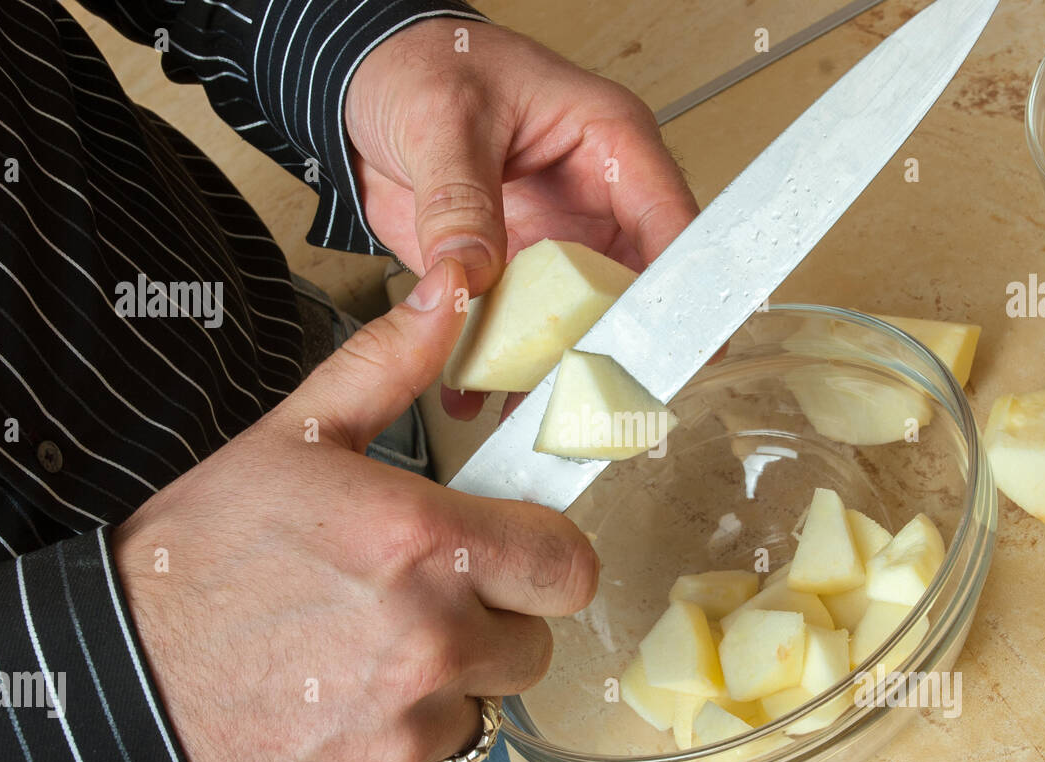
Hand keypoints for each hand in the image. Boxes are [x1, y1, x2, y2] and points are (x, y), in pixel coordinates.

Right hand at [111, 260, 598, 761]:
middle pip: (535, 640)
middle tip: (425, 600)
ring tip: (365, 650)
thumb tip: (454, 291)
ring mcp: (407, 723)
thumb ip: (392, 366)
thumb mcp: (294, 439)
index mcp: (421, 542)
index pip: (568, 567)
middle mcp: (429, 637)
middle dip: (496, 619)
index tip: (510, 553)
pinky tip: (337, 702)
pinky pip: (434, 755)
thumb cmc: (204, 554)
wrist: (119, 678)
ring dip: (447, 680)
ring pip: (486, 700)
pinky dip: (399, 735)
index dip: (542, 558)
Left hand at [344, 17, 699, 420]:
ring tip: (529, 412)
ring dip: (552, 371)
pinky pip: (518, 333)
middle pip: (632, 290)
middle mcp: (593, 202)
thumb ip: (461, 201)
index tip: (678, 341)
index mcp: (608, 142)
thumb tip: (471, 274)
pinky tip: (474, 393)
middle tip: (597, 395)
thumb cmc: (424, 65)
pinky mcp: (512, 275)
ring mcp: (554, 244)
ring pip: (577, 324)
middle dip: (614, 346)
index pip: (670, 220)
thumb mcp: (442, 121)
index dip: (683, 284)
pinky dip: (497, 368)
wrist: (361, 89)